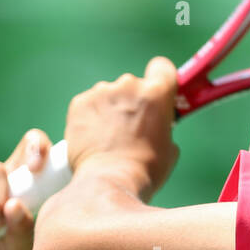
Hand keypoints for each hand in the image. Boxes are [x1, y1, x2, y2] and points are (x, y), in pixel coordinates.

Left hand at [64, 56, 179, 199]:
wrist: (109, 181)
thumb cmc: (145, 170)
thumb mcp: (170, 149)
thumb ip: (164, 127)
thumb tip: (156, 128)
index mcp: (156, 92)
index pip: (162, 67)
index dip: (160, 79)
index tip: (156, 93)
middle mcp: (129, 85)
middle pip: (132, 84)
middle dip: (132, 102)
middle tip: (130, 128)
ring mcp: (101, 92)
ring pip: (108, 95)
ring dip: (109, 110)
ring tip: (108, 139)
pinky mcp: (79, 103)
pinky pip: (88, 105)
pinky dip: (90, 118)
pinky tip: (93, 139)